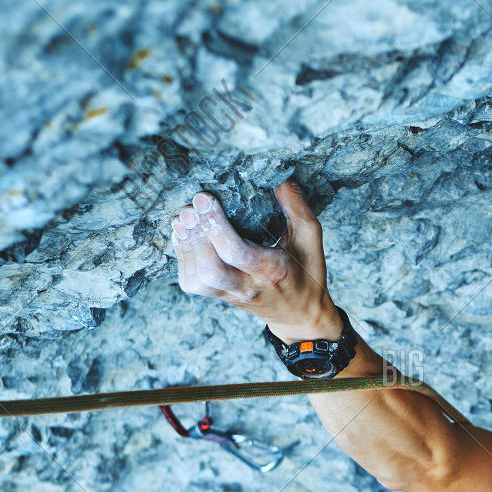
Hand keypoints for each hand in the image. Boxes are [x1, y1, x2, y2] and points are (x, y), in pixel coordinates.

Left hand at [171, 181, 339, 339]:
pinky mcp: (219, 297)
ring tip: (185, 218)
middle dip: (196, 237)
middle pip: (211, 271)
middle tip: (190, 208)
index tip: (204, 198)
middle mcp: (248, 286)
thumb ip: (296, 206)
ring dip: (186, 245)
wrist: (298, 314)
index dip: (215, 225)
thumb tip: (278, 177)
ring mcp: (231, 295)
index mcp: (273, 270)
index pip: (236, 253)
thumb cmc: (306, 272)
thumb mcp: (310, 237)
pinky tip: (184, 235)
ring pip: (196, 280)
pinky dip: (182, 256)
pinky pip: (191, 282)